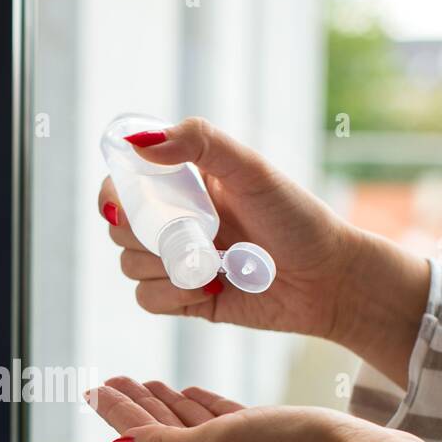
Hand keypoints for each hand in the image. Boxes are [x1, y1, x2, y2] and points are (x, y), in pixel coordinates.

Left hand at [87, 376, 441, 441]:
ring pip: (194, 430)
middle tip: (112, 380)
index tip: (94, 388)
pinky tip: (192, 392)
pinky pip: (228, 426)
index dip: (119, 414)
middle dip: (136, 408)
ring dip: (167, 405)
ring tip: (143, 382)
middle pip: (164, 438)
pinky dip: (205, 408)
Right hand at [98, 117, 430, 386]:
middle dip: (144, 234)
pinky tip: (209, 288)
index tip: (124, 203)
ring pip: (128, 265)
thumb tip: (138, 141)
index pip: (122, 184)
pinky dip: (171, 295)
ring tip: (211, 263)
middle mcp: (174, 222)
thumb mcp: (252, 169)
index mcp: (184, 184)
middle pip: (119, 228)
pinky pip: (146, 299)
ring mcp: (177, 262)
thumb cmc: (297, 218)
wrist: (327, 280)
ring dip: (162, 266)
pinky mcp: (184, 300)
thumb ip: (199, 142)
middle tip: (195, 233)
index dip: (114, 194)